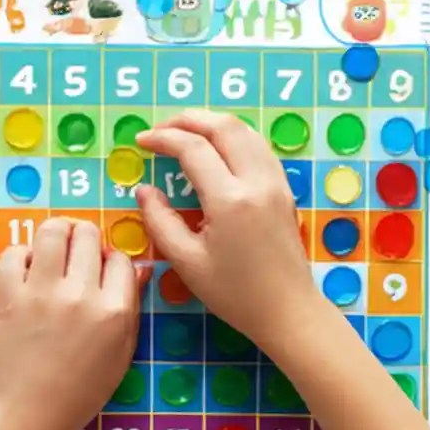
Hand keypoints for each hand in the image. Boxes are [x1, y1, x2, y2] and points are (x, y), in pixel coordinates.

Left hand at [0, 218, 143, 429]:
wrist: (27, 414)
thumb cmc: (79, 391)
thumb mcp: (120, 354)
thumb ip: (131, 308)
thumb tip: (140, 268)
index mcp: (114, 312)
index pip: (121, 259)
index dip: (112, 261)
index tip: (101, 270)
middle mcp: (81, 295)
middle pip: (89, 235)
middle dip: (86, 239)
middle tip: (77, 254)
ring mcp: (42, 293)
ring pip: (53, 231)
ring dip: (57, 233)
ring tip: (53, 247)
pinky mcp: (8, 295)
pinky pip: (14, 252)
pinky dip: (21, 255)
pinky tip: (26, 269)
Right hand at [135, 109, 322, 348]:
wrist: (287, 311)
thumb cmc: (235, 294)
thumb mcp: (187, 262)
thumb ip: (160, 221)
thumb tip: (145, 190)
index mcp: (230, 200)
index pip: (193, 148)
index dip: (163, 138)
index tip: (141, 141)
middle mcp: (257, 182)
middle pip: (223, 127)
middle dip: (188, 119)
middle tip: (161, 128)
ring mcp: (275, 183)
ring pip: (245, 131)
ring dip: (213, 123)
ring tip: (185, 131)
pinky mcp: (284, 190)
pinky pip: (258, 147)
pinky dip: (234, 137)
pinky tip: (217, 148)